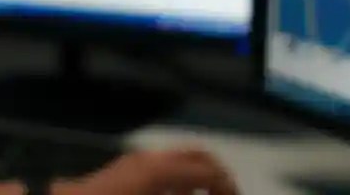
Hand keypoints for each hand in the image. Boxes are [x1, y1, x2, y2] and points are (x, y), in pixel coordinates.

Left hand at [53, 148, 238, 194]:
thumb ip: (187, 194)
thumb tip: (210, 194)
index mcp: (159, 169)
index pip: (209, 171)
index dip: (227, 188)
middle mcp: (149, 158)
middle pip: (196, 158)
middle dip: (216, 178)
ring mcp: (134, 161)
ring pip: (177, 163)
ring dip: (195, 180)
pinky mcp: (122, 171)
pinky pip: (159, 170)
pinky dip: (175, 182)